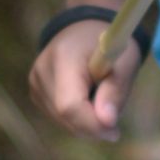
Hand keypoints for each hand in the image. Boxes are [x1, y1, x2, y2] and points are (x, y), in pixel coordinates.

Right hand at [28, 21, 143, 141]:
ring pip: (62, 121)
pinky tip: (86, 98)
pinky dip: (76, 117)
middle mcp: (41, 70)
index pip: (70, 105)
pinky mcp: (35, 91)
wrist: (85, 27)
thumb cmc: (109, 43)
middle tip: (114, 121)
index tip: (115, 132)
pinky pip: (58, 117)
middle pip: (64, 116)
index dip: (92, 124)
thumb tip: (107, 123)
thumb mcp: (124, 61)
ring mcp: (35, 82)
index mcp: (64, 58)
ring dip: (86, 121)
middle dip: (92, 126)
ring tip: (99, 97)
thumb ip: (115, 91)